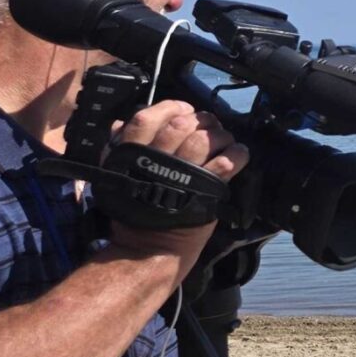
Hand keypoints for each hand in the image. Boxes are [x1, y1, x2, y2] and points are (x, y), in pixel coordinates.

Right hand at [104, 101, 250, 265]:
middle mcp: (155, 160)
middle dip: (201, 121)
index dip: (170, 108)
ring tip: (226, 140)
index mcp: (129, 154)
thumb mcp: (115, 176)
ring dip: (221, 136)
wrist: (149, 249)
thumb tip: (120, 123)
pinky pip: (226, 162)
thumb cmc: (134, 213)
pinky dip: (237, 154)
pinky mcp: (205, 189)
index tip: (185, 110)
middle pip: (182, 125)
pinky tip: (239, 154)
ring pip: (205, 139)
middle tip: (210, 126)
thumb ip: (119, 149)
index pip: (146, 117)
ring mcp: (181, 174)